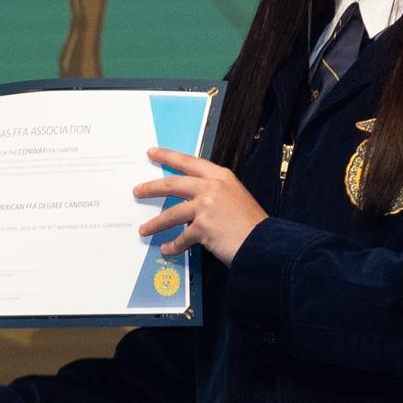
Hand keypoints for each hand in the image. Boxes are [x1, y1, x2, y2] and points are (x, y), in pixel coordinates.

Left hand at [135, 150, 265, 264]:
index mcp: (220, 176)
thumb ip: (213, 194)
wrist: (265, 242)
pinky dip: (173, 246)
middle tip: (137, 190)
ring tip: (144, 229)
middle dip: (151, 188)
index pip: (188, 162)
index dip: (168, 156)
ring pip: (171, 214)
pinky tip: (167, 249)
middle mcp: (211, 187)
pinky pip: (181, 238)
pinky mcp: (202, 227)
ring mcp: (206, 206)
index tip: (152, 152)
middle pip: (173, 184)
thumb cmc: (251, 224)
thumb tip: (191, 203)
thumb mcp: (234, 198)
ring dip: (155, 224)